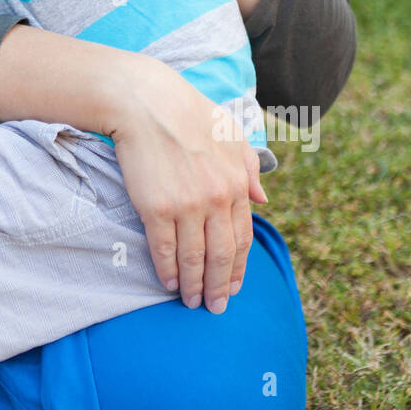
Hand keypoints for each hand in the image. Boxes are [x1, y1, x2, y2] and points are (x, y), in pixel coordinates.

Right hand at [107, 56, 267, 312]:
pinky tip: (169, 281)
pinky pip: (165, 250)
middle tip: (215, 306)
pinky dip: (168, 270)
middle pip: (221, 255)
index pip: (242, 238)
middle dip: (219, 286)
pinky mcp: (156, 209)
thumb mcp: (232, 133)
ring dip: (193, 285)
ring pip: (194, 259)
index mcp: (237, 183)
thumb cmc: (188, 112)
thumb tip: (264, 198)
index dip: (237, 267)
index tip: (232, 286)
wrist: (146, 102)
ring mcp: (187, 206)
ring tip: (190, 301)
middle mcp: (216, 199)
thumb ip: (250, 166)